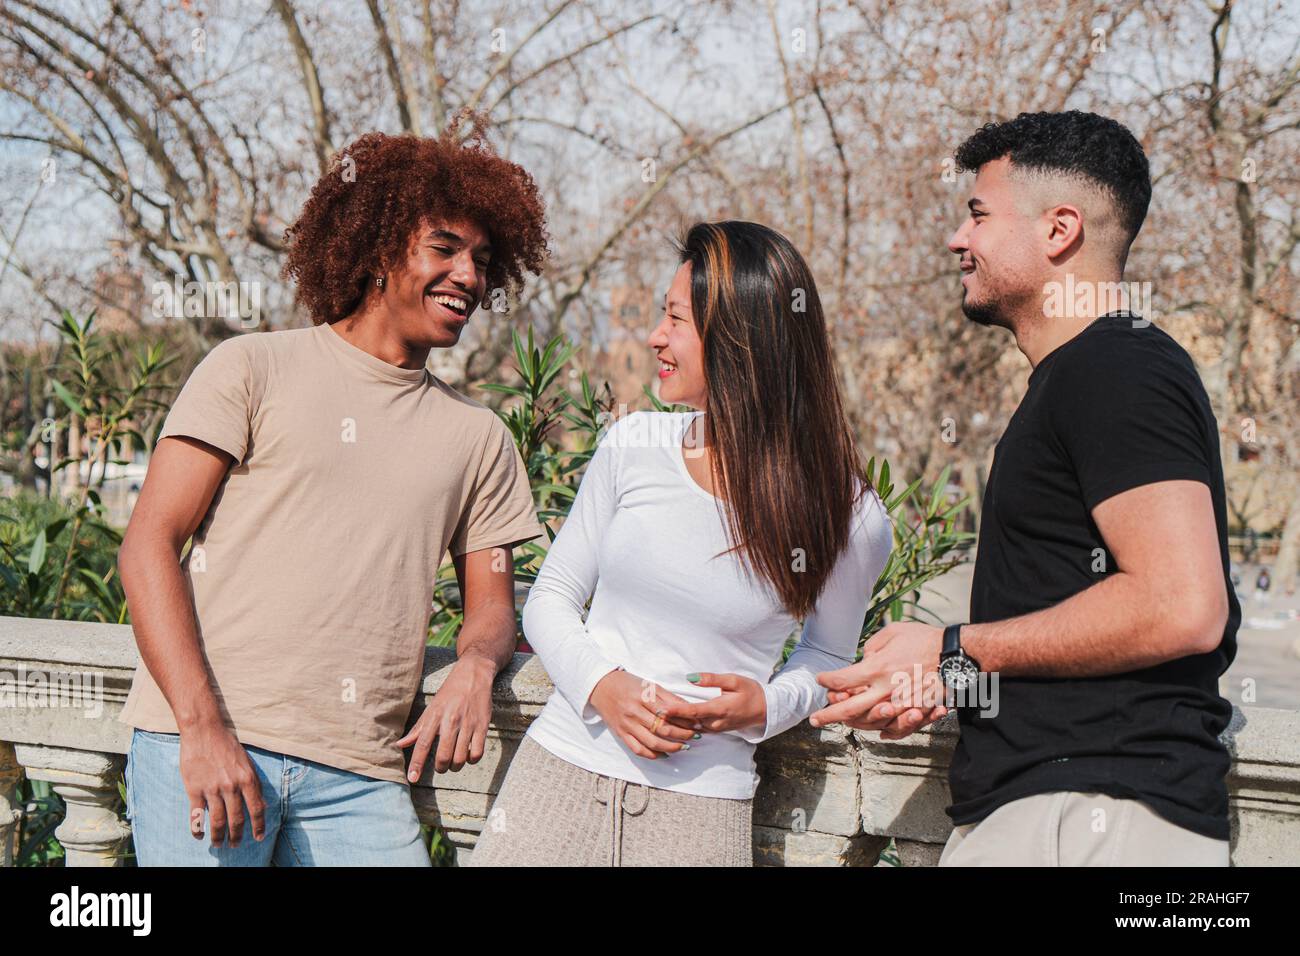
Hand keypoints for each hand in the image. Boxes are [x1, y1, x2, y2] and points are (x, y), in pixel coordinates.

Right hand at [178, 723, 265, 847]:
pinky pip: (197, 815)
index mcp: (247, 779)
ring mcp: (212, 788)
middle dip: (237, 836)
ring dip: (219, 836)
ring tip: (219, 844)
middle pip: (236, 819)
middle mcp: (231, 786)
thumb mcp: (247, 763)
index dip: (258, 826)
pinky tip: (199, 836)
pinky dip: (198, 829)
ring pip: (217, 820)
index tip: (258, 837)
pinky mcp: (194, 789)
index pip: (256, 809)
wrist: (204, 731)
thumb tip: (263, 805)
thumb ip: (255, 784)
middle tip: (235, 845)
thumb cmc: (227, 745)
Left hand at [397, 652, 494, 778]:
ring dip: (455, 766)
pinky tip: (468, 755)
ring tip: (454, 763)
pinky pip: (477, 753)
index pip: (423, 744)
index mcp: (435, 716)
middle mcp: (451, 720)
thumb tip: (399, 744)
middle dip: (441, 768)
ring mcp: (468, 724)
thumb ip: (417, 729)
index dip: (417, 763)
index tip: (412, 778)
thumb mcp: (431, 707)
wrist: (474, 674)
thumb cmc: (450, 692)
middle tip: (441, 767)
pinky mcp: (483, 725)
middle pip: (443, 756)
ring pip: (460, 758)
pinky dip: (471, 760)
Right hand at [588, 669, 698, 758]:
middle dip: (682, 735)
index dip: (685, 721)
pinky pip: (638, 749)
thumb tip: (688, 707)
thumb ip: (668, 697)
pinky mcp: (621, 734)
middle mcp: (634, 712)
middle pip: (662, 729)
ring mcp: (626, 725)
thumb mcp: (649, 685)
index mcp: (642, 697)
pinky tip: (664, 754)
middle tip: (695, 736)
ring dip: (671, 748)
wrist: (600, 687)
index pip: (668, 713)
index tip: (698, 724)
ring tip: (684, 747)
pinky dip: (652, 754)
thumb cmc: (628, 683)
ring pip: (652, 742)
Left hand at [657, 672, 765, 735]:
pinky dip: (683, 722)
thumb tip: (690, 678)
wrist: (765, 710)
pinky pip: (696, 728)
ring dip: (674, 720)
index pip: (692, 712)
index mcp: (719, 709)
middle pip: (687, 722)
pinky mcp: (715, 730)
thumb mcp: (734, 680)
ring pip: (690, 727)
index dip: (675, 710)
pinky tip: (671, 717)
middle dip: (669, 717)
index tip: (660, 708)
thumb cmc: (751, 692)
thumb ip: (712, 679)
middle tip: (650, 708)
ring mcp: (715, 728)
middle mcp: (715, 722)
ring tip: (655, 712)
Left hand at [810, 621, 944, 731]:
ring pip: (870, 721)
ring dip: (851, 723)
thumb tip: (863, 660)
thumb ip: (872, 647)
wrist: (954, 653)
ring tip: (837, 722)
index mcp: (878, 668)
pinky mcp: (914, 710)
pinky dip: (882, 730)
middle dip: (829, 716)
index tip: (820, 680)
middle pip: (850, 708)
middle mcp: (886, 689)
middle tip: (814, 720)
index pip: (844, 679)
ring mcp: (900, 703)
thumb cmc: (923, 639)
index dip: (828, 680)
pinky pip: (895, 728)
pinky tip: (872, 729)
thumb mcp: (893, 633)